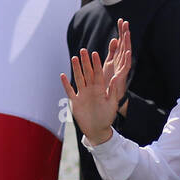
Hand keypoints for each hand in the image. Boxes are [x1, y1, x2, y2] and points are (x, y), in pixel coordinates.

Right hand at [60, 18, 131, 142]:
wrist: (98, 129)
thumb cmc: (107, 117)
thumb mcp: (112, 104)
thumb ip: (113, 91)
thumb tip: (116, 78)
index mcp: (100, 89)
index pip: (98, 73)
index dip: (96, 64)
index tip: (95, 53)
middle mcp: (91, 89)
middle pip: (87, 73)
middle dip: (85, 62)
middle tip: (83, 50)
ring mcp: (82, 94)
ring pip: (78, 79)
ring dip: (76, 69)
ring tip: (74, 58)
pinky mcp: (75, 101)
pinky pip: (69, 91)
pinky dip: (66, 84)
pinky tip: (63, 75)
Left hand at [104, 18, 131, 102]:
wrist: (111, 97)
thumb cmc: (110, 81)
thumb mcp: (109, 63)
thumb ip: (112, 52)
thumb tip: (115, 39)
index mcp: (117, 57)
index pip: (120, 41)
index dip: (121, 31)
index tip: (121, 20)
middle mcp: (121, 61)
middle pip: (124, 44)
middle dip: (125, 33)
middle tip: (125, 22)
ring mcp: (122, 68)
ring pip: (126, 53)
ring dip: (127, 43)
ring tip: (127, 33)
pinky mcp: (122, 76)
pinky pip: (125, 67)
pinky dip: (127, 59)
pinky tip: (128, 52)